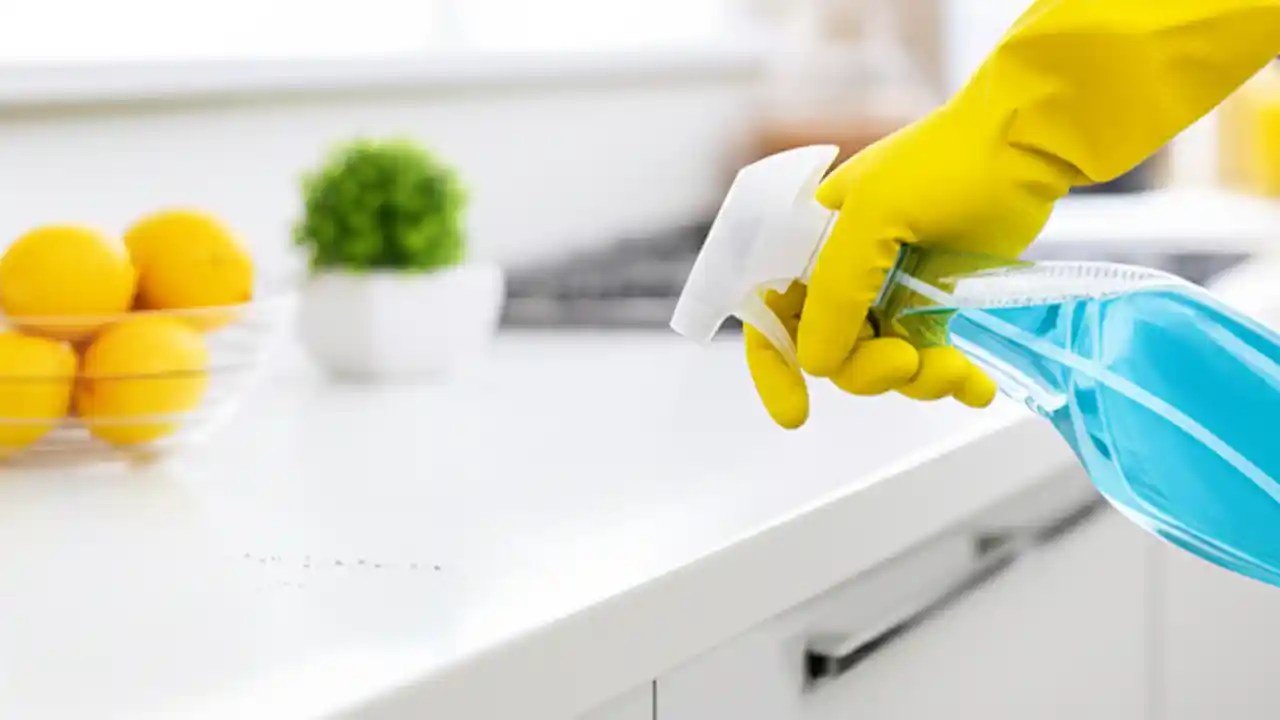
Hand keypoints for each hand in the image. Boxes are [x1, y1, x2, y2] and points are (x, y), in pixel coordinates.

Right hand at [745, 100, 1072, 428]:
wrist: (1029, 141)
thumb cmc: (947, 160)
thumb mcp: (874, 215)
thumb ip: (835, 291)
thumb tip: (813, 362)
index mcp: (812, 240)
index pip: (772, 310)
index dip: (775, 362)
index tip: (795, 412)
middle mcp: (846, 269)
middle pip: (833, 350)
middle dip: (867, 370)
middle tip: (907, 363)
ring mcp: (893, 288)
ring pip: (884, 362)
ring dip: (919, 379)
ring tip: (957, 371)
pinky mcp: (939, 301)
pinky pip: (931, 357)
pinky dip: (952, 378)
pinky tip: (976, 387)